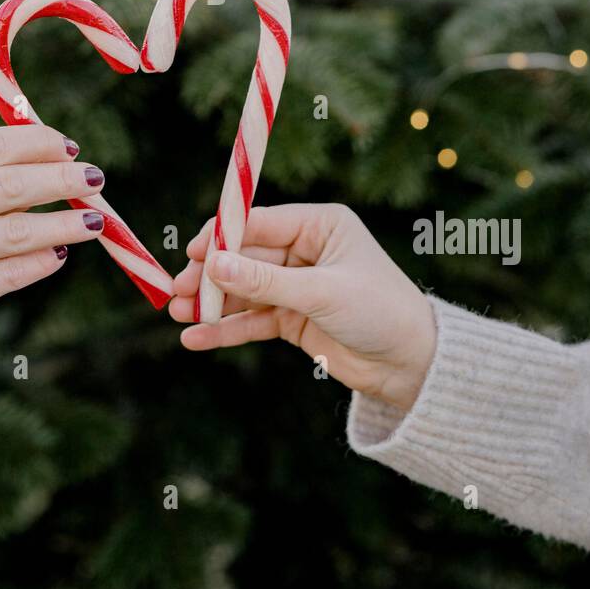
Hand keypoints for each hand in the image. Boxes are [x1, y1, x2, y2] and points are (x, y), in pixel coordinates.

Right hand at [0, 125, 105, 352]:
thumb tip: (55, 154)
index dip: (37, 144)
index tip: (70, 146)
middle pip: (8, 186)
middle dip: (61, 179)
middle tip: (95, 177)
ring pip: (16, 231)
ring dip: (64, 223)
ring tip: (94, 220)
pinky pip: (10, 274)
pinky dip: (42, 261)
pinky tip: (60, 254)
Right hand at [170, 203, 435, 411]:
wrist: (412, 366)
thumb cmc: (380, 313)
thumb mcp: (321, 293)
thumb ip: (265, 281)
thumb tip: (213, 264)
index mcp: (321, 225)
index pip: (259, 222)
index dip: (223, 236)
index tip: (193, 252)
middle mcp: (306, 250)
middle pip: (245, 257)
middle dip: (212, 275)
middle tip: (177, 289)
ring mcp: (298, 285)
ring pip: (245, 290)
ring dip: (213, 303)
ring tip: (178, 314)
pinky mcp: (293, 318)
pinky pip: (252, 320)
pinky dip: (226, 329)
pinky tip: (197, 338)